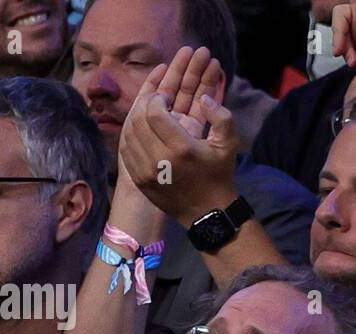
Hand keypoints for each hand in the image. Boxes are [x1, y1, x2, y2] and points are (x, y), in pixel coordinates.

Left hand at [118, 47, 237, 222]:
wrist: (207, 212)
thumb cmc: (218, 175)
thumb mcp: (228, 145)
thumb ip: (221, 116)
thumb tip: (204, 98)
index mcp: (181, 148)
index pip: (155, 112)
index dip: (156, 98)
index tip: (165, 98)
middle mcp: (159, 159)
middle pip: (138, 120)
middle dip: (144, 105)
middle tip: (154, 103)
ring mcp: (146, 171)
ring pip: (129, 133)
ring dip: (135, 118)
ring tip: (146, 114)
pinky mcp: (139, 179)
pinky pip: (127, 150)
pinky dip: (131, 136)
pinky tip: (140, 131)